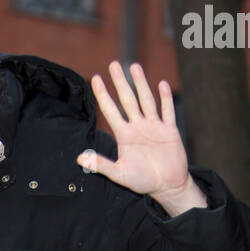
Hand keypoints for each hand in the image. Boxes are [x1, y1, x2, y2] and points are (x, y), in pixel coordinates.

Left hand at [78, 61, 205, 215]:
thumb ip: (101, 165)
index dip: (103, 95)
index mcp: (124, 135)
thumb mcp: (119, 174)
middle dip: (120, 82)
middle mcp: (138, 127)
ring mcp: (154, 127)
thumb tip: (79, 157)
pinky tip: (161, 84)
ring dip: (141, 84)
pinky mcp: (170, 130)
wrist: (167, 186)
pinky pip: (167, 111)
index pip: (111, 111)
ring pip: (146, 100)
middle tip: (113, 64)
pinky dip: (165, 99)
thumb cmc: (142, 181)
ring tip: (134, 67)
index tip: (95, 78)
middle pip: (128, 100)